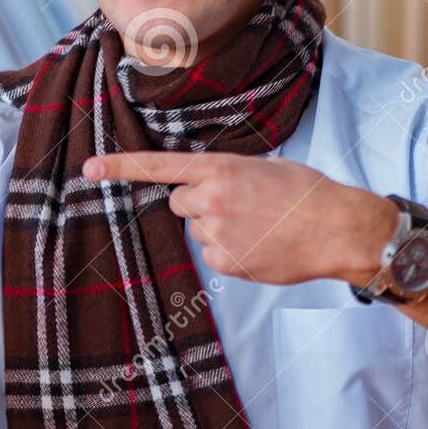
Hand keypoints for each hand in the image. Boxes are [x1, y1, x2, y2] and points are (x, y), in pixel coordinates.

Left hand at [82, 151, 397, 287]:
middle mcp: (210, 200)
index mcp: (220, 168)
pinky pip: (214, 254)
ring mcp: (216, 234)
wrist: (338, 229)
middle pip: (178, 203)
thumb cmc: (307, 194)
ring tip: (258, 226)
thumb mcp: (265, 166)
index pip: (160, 167)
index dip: (121, 167)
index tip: (89, 168)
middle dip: (199, 203)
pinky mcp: (226, 262)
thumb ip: (230, 173)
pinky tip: (260, 245)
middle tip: (239, 205)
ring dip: (219, 228)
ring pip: (198, 230)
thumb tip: (212, 185)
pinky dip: (232, 251)